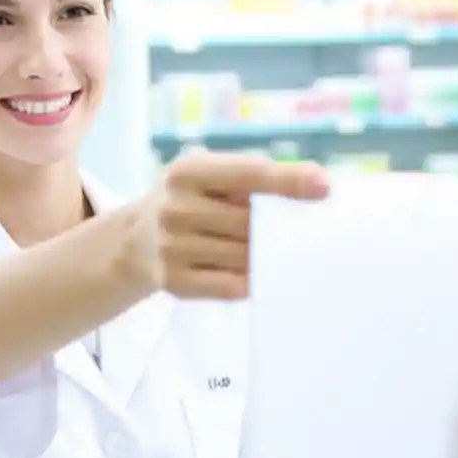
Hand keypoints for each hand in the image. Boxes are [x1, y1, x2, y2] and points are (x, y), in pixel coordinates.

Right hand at [136, 150, 329, 299]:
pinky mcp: (175, 282)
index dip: (287, 180)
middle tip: (299, 229)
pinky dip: (251, 281)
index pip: (247, 174)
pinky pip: (231, 286)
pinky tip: (256, 273)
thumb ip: (249, 175)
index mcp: (187, 171)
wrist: (132, 241)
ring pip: (244, 256)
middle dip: (278, 226)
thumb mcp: (207, 174)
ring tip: (273, 249)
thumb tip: (313, 188)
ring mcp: (171, 248)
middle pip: (250, 221)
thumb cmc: (190, 200)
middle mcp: (175, 208)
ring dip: (267, 255)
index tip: (324, 186)